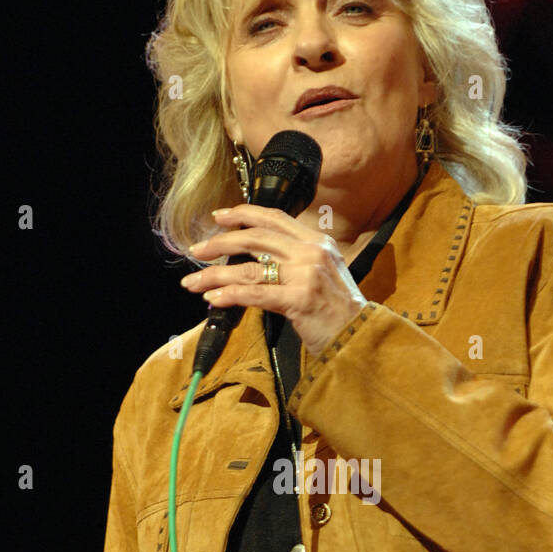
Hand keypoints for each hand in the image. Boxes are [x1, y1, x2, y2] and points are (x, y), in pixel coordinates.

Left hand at [180, 205, 367, 357]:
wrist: (359, 337)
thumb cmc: (338, 312)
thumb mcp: (323, 275)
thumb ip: (296, 261)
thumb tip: (255, 259)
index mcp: (317, 242)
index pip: (275, 217)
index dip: (243, 214)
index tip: (218, 217)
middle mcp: (312, 252)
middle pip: (256, 238)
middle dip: (220, 243)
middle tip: (197, 251)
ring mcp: (307, 275)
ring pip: (249, 268)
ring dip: (215, 275)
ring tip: (193, 283)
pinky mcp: (299, 300)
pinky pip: (255, 294)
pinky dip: (230, 295)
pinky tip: (213, 299)